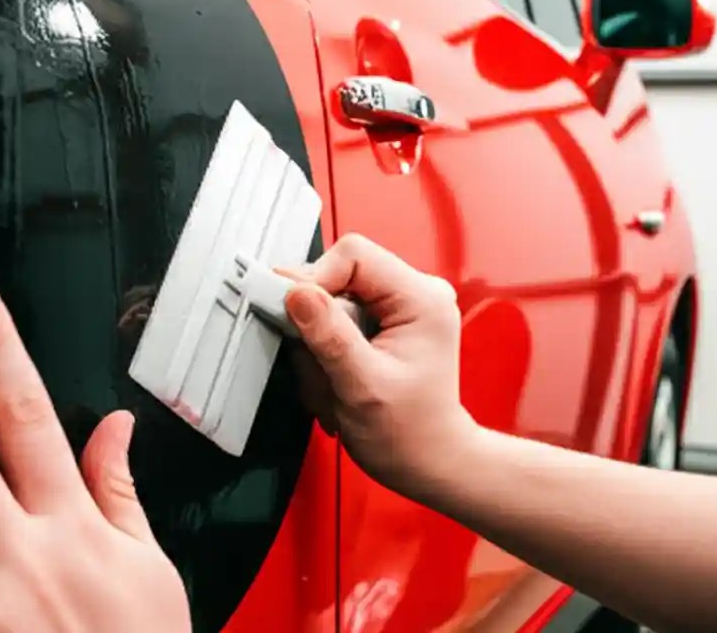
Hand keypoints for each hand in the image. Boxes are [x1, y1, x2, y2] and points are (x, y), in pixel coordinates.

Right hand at [280, 234, 476, 496]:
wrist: (427, 461)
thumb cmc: (407, 433)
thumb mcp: (362, 387)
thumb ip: (329, 337)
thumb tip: (295, 291)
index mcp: (421, 298)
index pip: (353, 255)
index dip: (314, 279)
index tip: (289, 312)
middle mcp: (415, 292)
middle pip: (338, 272)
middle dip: (314, 319)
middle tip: (316, 362)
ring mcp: (399, 305)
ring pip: (330, 297)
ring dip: (317, 340)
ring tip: (332, 380)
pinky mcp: (383, 320)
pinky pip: (334, 316)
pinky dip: (323, 347)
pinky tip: (335, 377)